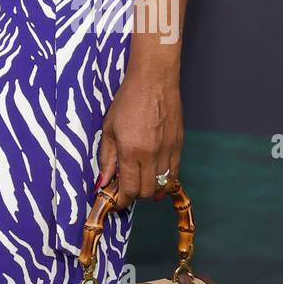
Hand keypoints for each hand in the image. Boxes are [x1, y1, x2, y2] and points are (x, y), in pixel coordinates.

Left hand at [95, 70, 182, 209]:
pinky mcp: (180, 147)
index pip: (129, 189)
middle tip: (124, 187)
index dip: (121, 201)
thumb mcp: (109, 128)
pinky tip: (155, 175)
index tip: (115, 201)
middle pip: (146, 192)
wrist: (154, 81)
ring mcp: (169, 152)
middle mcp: (152, 155)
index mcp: (131, 151)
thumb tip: (103, 183)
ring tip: (139, 180)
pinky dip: (164, 180)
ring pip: (162, 186)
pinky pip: (174, 174)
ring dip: (149, 189)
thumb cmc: (128, 101)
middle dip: (134, 195)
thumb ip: (106, 158)